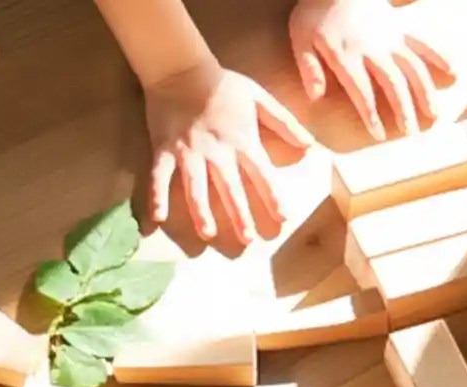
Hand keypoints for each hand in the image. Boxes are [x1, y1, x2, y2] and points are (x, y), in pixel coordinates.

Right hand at [146, 62, 313, 244]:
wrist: (181, 67)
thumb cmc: (223, 84)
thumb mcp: (260, 98)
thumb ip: (284, 122)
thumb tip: (310, 145)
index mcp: (242, 140)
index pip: (262, 173)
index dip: (272, 196)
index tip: (283, 218)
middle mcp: (217, 150)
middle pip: (230, 186)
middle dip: (239, 214)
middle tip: (248, 239)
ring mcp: (188, 151)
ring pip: (195, 185)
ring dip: (201, 209)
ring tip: (207, 233)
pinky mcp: (164, 148)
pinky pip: (159, 174)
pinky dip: (156, 195)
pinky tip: (158, 217)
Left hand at [289, 0, 453, 139]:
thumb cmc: (315, 12)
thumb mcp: (301, 37)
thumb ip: (309, 67)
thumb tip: (315, 95)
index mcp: (347, 54)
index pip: (361, 90)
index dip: (371, 113)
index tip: (379, 134)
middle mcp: (373, 48)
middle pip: (393, 82)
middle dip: (403, 109)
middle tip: (411, 133)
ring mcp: (390, 38)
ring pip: (413, 67)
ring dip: (424, 92)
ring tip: (433, 115)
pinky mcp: (400, 28)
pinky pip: (423, 43)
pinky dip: (439, 57)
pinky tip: (452, 73)